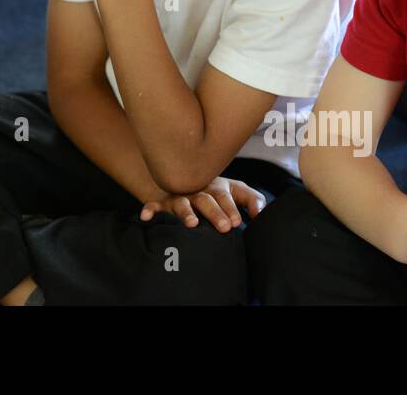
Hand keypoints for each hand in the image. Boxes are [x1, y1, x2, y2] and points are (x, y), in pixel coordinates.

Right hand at [140, 177, 266, 233]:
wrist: (182, 180)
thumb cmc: (215, 192)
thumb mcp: (234, 191)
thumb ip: (252, 199)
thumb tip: (261, 213)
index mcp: (216, 187)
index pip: (225, 196)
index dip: (231, 208)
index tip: (237, 222)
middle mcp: (197, 191)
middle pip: (206, 200)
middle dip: (215, 213)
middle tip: (224, 227)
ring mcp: (178, 196)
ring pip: (181, 203)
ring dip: (185, 212)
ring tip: (191, 224)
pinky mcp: (161, 203)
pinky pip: (154, 206)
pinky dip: (150, 211)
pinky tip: (146, 217)